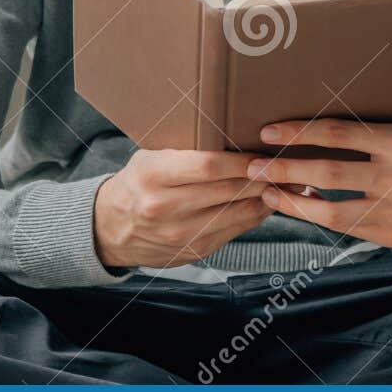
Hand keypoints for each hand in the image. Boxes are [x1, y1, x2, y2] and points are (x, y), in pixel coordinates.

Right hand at [94, 148, 278, 269]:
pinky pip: (235, 231)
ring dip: (263, 197)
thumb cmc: (137, 184)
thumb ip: (184, 153)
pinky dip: (254, 215)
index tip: (259, 153)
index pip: (206, 166)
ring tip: (280, 183)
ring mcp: (181, 234)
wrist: (111, 229)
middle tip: (280, 166)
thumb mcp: (148, 159)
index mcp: (151, 176)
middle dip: (258, 177)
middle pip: (226, 189)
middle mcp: (164, 207)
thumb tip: (233, 141)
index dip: (239, 160)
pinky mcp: (195, 250)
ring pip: (237, 212)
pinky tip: (263, 202)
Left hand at [248, 110, 391, 246]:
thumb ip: (367, 120)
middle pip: (328, 174)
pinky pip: (345, 226)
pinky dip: (315, 216)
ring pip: (331, 210)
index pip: (339, 135)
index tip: (267, 131)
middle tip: (251, 164)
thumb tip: (309, 106)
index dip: (299, 133)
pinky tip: (294, 205)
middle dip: (284, 169)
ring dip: (291, 201)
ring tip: (264, 190)